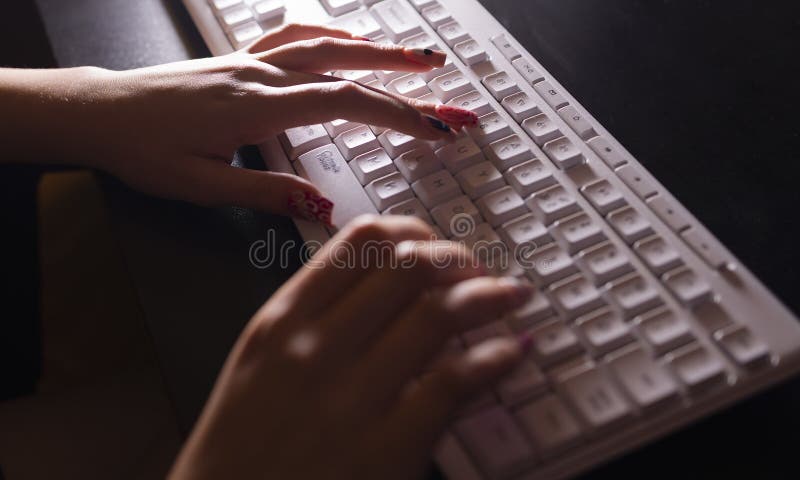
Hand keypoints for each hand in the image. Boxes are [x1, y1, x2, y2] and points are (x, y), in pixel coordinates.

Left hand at [0, 24, 477, 222]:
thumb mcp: (202, 187)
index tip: (437, 131)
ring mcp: (251, 62)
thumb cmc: (142, 150)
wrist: (99, 112)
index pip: (345, 105)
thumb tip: (325, 208)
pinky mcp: (240, 60)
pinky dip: (331, 35)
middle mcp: (260, 76)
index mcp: (257, 109)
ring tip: (421, 59)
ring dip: (379, 52)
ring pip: (327, 46)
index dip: (398, 116)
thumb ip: (267, 194)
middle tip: (451, 97)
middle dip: (407, 87)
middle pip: (349, 71)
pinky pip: (294, 36)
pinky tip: (352, 39)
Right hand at [169, 216, 533, 479]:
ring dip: (489, 295)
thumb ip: (312, 314)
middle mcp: (317, 346)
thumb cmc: (243, 444)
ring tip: (510, 295)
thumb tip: (381, 280)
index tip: (434, 245)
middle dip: (457, 259)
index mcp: (284, 319)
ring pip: (439, 313)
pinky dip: (495, 357)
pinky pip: (455, 381)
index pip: (362, 240)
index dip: (414, 232)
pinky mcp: (388, 445)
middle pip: (409, 266)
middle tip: (476, 271)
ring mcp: (353, 396)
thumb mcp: (260, 363)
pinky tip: (512, 351)